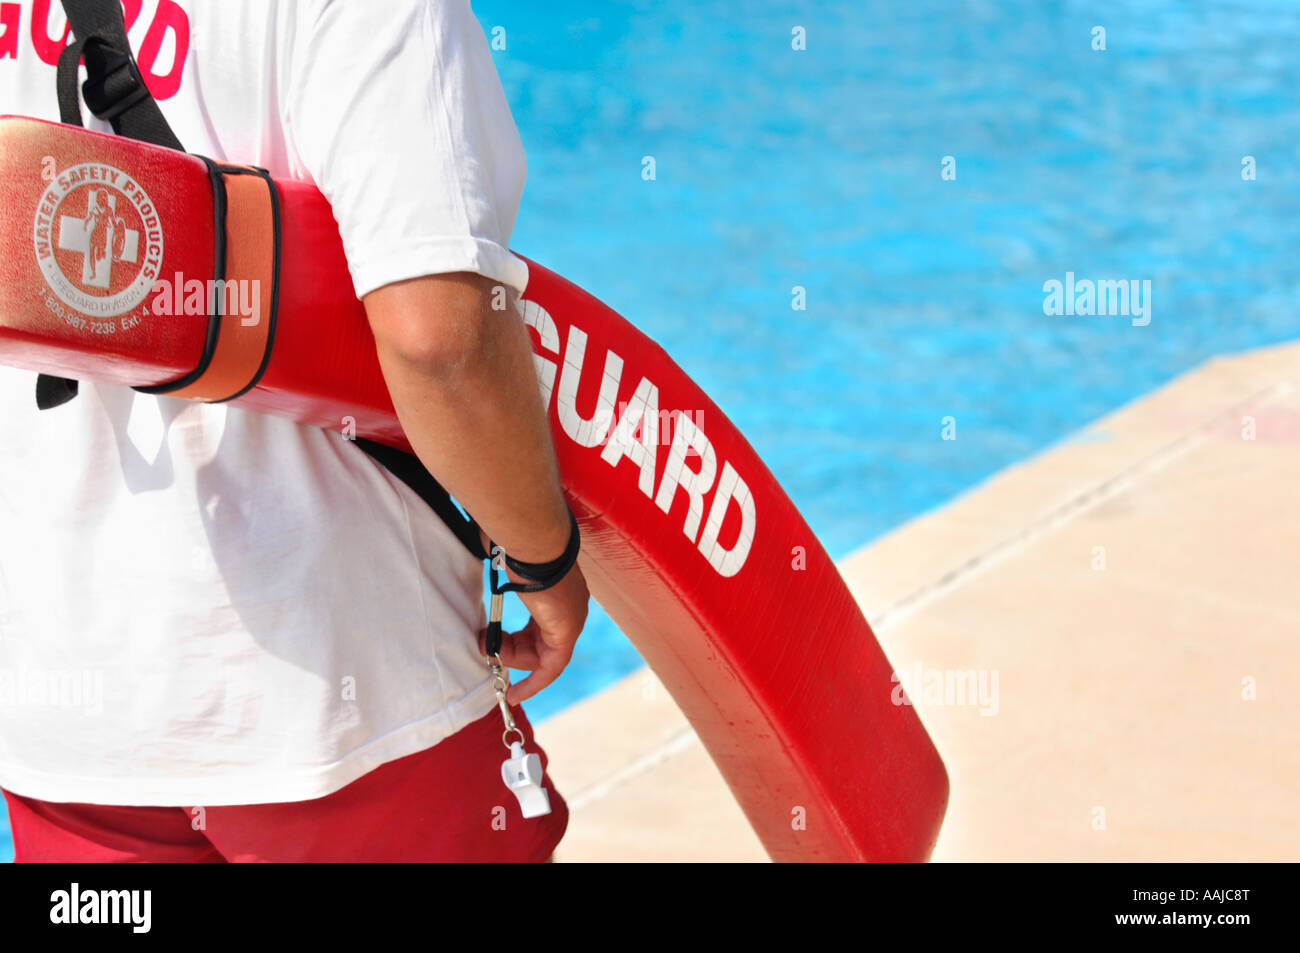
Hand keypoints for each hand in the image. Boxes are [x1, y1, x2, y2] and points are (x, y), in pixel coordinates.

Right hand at [477, 529, 589, 705]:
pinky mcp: (567, 631)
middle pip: (539, 642)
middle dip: (509, 649)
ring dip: (510, 659)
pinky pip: (552, 667)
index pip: (540, 624)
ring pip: (541, 655)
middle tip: (484, 644)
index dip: (519, 639)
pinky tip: (514, 693)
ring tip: (487, 649)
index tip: (498, 646)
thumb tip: (482, 543)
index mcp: (559, 589)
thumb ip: (502, 564)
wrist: (535, 540)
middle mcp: (571, 606)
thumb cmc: (518, 541)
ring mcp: (572, 619)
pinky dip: (534, 683)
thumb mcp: (508, 559)